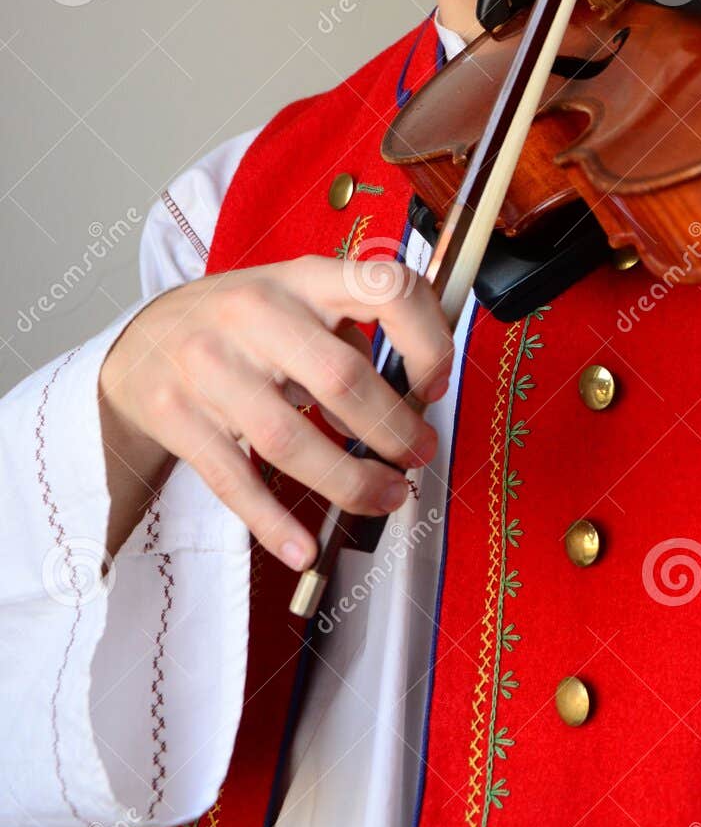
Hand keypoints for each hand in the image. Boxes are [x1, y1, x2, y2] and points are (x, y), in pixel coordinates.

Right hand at [99, 256, 450, 568]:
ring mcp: (210, 364)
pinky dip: (272, 520)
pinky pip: (233, 478)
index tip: (434, 384)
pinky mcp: (177, 414)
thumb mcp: (298, 303)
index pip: (385, 289)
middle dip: (393, 431)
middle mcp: (255, 313)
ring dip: (349, 482)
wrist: (141, 344)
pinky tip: (303, 547)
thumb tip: (405, 403)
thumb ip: (350, 339)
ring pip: (289, 438)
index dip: (426, 339)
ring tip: (383, 498)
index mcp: (303, 279)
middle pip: (341, 378)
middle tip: (416, 458)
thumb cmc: (240, 326)